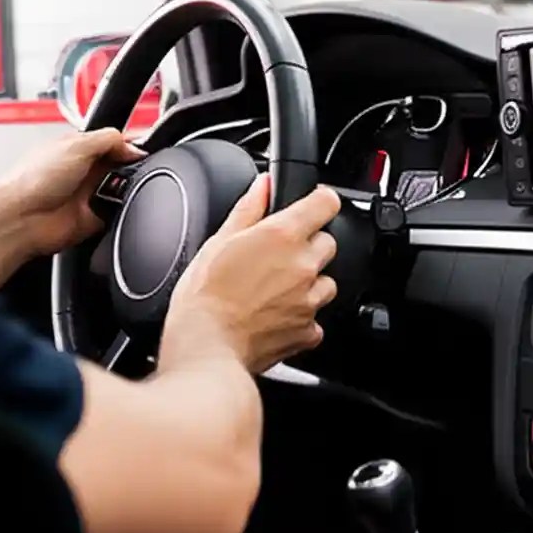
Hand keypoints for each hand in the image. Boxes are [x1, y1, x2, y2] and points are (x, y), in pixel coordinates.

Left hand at [4, 128, 144, 254]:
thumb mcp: (76, 145)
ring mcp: (86, 195)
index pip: (111, 142)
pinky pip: (116, 214)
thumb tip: (134, 148)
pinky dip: (118, 212)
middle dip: (127, 168)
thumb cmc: (33, 180)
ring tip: (113, 190)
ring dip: (122, 190)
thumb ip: (109, 140)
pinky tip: (110, 207)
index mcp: (76, 148)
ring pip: (121, 190)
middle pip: (119, 165)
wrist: (21, 217)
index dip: (127, 145)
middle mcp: (81, 171)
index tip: (138, 150)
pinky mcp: (90, 218)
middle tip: (127, 171)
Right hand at [162, 174, 341, 372]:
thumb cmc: (204, 296)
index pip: (326, 203)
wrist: (206, 346)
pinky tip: (277, 317)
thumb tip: (263, 186)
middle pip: (327, 243)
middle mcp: (303, 265)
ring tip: (275, 290)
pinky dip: (302, 318)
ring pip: (326, 282)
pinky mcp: (307, 331)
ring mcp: (309, 300)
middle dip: (308, 246)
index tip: (312, 206)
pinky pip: (316, 320)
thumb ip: (248, 209)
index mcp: (283, 235)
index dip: (320, 201)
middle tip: (277, 257)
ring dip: (309, 282)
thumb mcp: (218, 241)